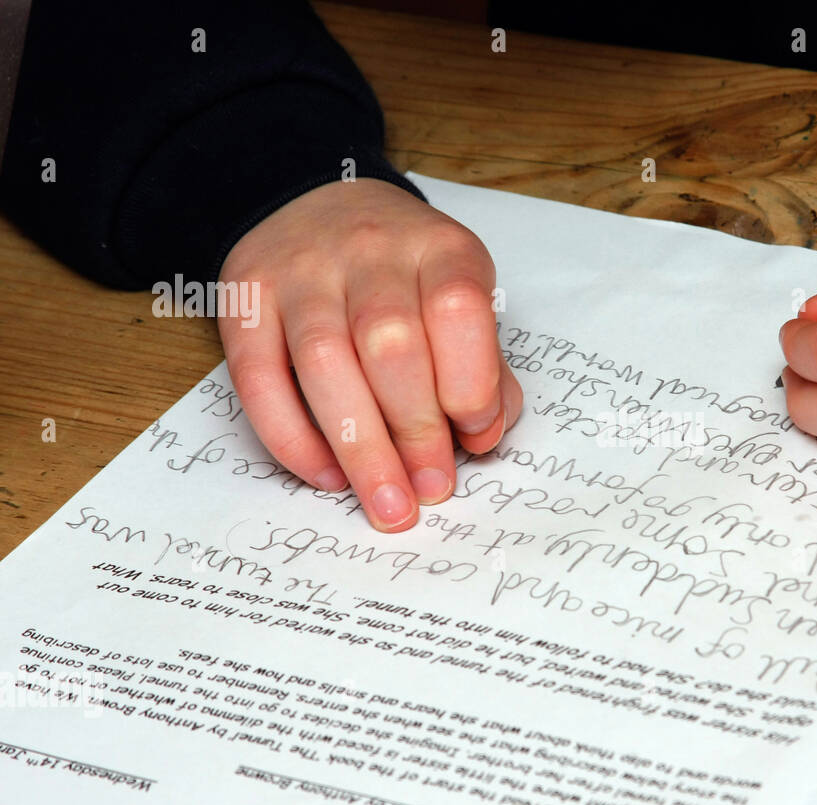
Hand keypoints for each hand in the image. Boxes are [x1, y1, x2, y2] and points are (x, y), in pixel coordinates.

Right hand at [217, 178, 521, 532]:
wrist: (313, 205)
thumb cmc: (404, 274)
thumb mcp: (458, 296)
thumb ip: (482, 364)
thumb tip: (488, 434)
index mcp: (437, 247)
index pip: (458, 308)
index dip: (472, 383)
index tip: (478, 436)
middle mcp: (368, 253)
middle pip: (389, 343)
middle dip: (415, 430)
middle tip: (431, 487)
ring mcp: (299, 273)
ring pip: (324, 364)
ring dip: (360, 447)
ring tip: (387, 503)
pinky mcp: (244, 302)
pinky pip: (258, 379)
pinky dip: (293, 439)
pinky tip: (328, 476)